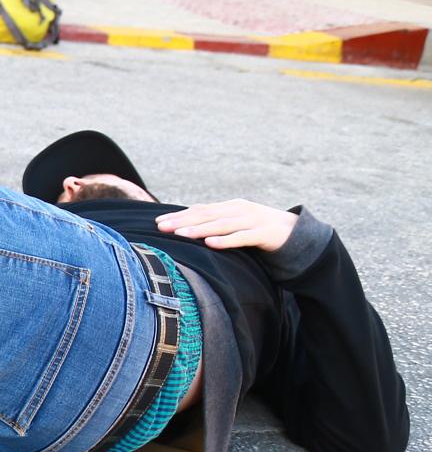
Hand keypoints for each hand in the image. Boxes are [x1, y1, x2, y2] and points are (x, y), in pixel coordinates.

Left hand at [155, 200, 297, 252]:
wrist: (295, 232)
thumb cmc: (257, 229)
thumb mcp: (235, 223)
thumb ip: (215, 222)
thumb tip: (186, 225)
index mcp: (230, 206)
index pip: (200, 210)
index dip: (179, 216)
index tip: (157, 223)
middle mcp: (239, 210)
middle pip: (207, 215)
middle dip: (182, 221)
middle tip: (161, 228)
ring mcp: (252, 220)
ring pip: (222, 225)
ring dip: (200, 230)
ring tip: (180, 234)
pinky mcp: (264, 233)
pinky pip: (242, 237)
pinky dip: (226, 240)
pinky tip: (210, 244)